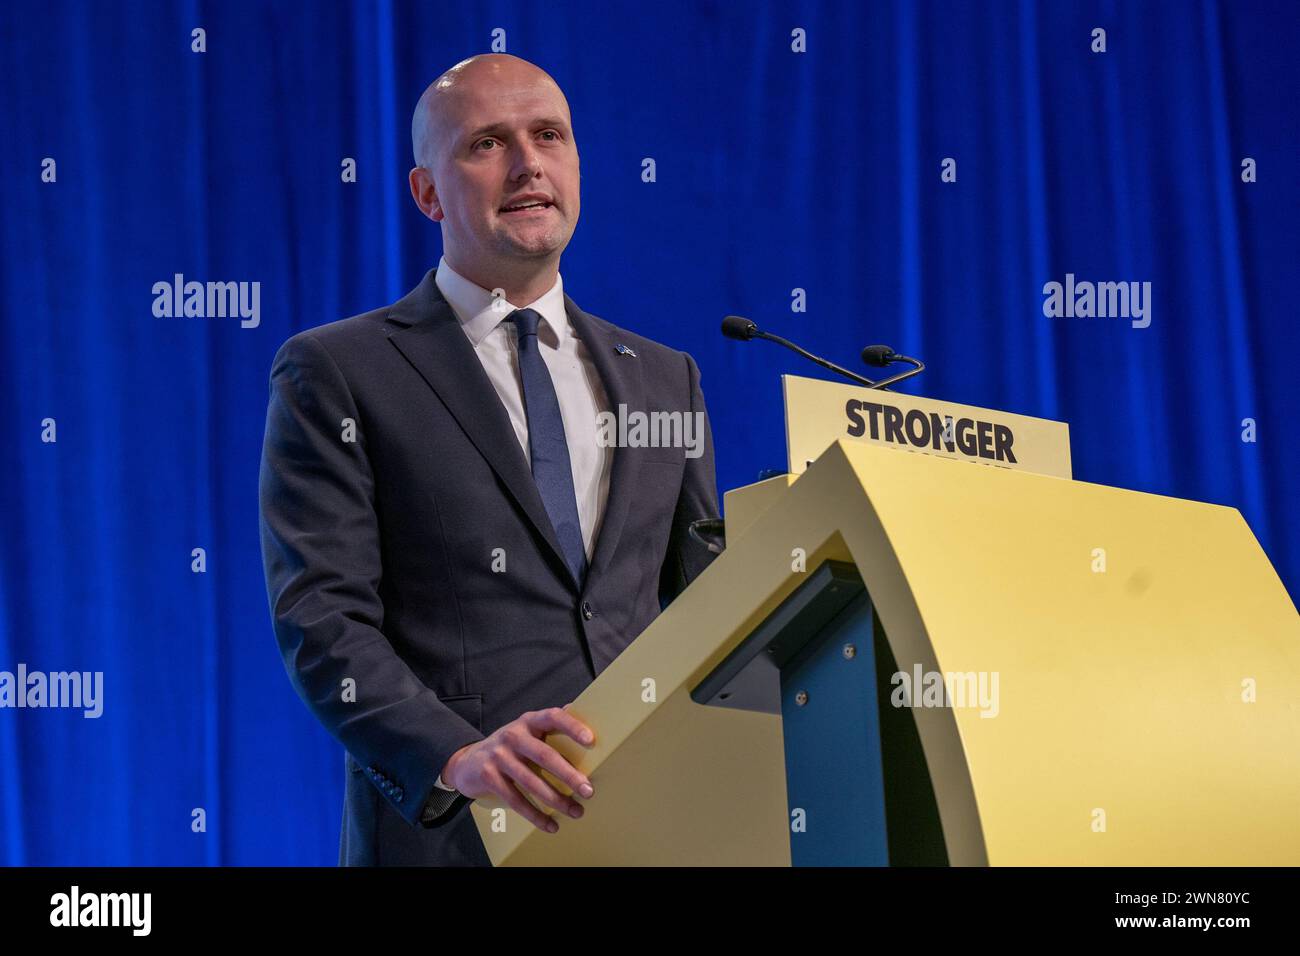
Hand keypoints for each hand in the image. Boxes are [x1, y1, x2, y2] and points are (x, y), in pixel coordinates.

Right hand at [442, 704, 595, 832]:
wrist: (467, 762)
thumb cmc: (509, 747)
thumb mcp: (526, 731)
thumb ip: (549, 724)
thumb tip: (579, 709)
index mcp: (528, 721)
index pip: (552, 717)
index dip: (572, 726)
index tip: (591, 740)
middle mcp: (513, 735)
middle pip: (545, 755)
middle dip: (569, 775)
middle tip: (588, 790)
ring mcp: (499, 755)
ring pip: (531, 782)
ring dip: (556, 800)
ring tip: (575, 812)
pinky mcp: (488, 776)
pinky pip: (515, 799)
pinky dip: (535, 815)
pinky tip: (550, 825)